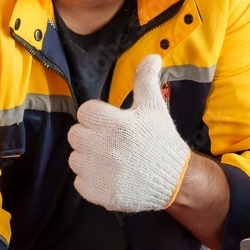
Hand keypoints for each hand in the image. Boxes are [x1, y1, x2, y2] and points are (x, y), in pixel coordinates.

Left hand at [68, 55, 190, 212]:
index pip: (85, 112)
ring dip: (88, 158)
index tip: (112, 122)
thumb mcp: (154, 107)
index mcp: (115, 123)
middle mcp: (103, 147)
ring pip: (75, 158)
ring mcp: (99, 172)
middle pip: (75, 134)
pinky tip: (110, 176)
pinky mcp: (97, 193)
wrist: (175, 180)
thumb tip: (151, 56)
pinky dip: (91, 180)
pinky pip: (79, 181)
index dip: (97, 116)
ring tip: (111, 159)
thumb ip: (145, 80)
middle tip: (111, 140)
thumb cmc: (161, 140)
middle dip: (90, 135)